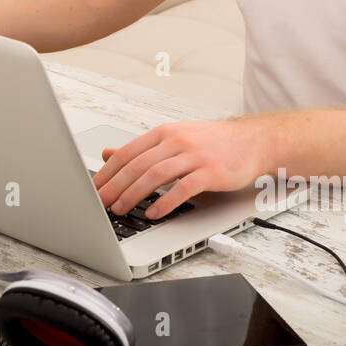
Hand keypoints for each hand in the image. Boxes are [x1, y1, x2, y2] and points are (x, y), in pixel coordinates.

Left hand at [92, 119, 263, 219]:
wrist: (252, 141)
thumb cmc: (212, 143)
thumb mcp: (174, 138)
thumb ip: (143, 148)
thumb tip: (108, 153)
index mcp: (164, 132)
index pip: (128, 152)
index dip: (107, 172)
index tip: (93, 188)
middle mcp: (177, 140)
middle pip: (138, 164)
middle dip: (114, 186)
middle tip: (99, 203)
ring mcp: (194, 155)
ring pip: (156, 175)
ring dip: (134, 194)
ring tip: (120, 209)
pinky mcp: (211, 172)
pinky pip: (183, 188)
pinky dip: (165, 202)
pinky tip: (153, 213)